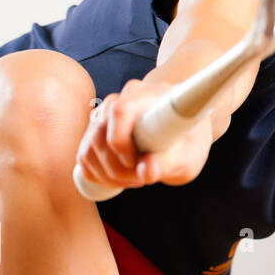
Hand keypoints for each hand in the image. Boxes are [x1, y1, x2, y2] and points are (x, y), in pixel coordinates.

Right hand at [74, 78, 212, 191]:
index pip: (121, 111)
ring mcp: (106, 112)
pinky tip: (120, 177)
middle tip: (142, 179)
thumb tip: (146, 172)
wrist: (182, 134)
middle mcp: (124, 97)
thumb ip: (170, 163)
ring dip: (108, 174)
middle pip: (101, 135)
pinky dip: (98, 174)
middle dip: (118, 167)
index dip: (121, 142)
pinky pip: (84, 156)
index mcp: (151, 95)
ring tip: (136, 178)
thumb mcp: (189, 156)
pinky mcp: (95, 129)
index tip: (138, 163)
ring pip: (89, 149)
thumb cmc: (189, 142)